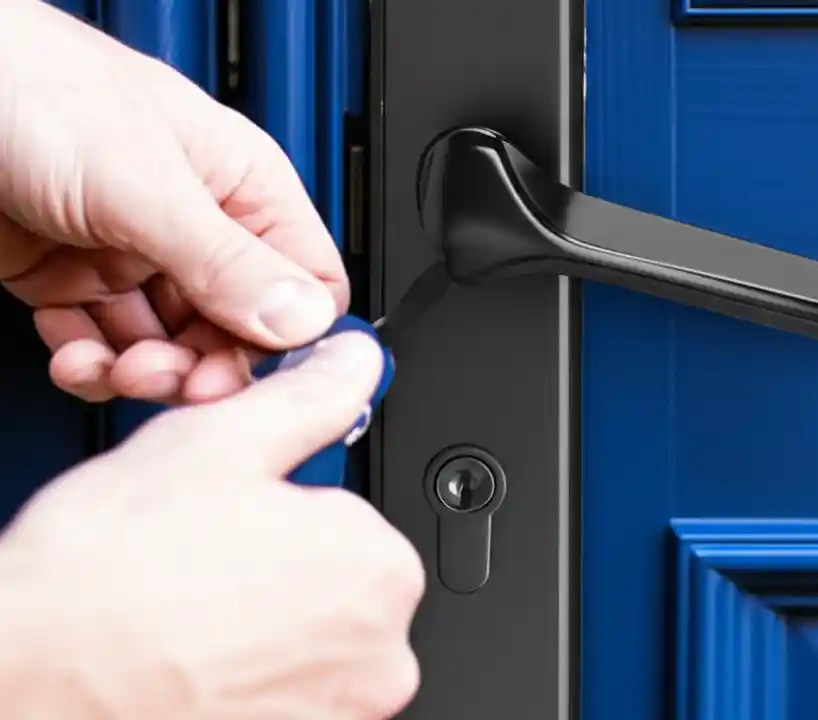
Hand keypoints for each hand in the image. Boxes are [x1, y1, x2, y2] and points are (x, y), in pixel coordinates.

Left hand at [0, 0, 346, 403]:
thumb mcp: (145, 184)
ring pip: (170, 346)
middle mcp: (196, 225)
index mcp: (242, 187)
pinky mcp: (72, 278)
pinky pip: (103, 344)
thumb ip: (224, 260)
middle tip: (175, 379)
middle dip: (204, 363)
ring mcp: (133, 254)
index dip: (287, 334)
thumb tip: (303, 320)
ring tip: (115, 369)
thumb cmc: (33, 85)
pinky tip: (75, 356)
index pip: (304, 283)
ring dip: (144, 372)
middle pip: (236, 329)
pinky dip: (89, 364)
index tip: (252, 368)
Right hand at [0, 332, 423, 718]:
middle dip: (279, 568)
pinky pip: (288, 699)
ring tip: (189, 618)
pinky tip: (193, 663)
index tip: (234, 518)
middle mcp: (381, 654)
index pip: (350, 517)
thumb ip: (309, 400)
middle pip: (337, 585)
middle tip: (200, 566)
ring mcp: (343, 714)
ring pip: (311, 645)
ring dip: (263, 628)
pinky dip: (250, 682)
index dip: (282, 509)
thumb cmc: (108, 579)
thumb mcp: (218, 444)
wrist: (25, 687)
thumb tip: (354, 364)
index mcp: (378, 566)